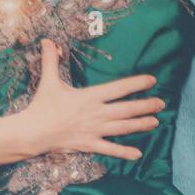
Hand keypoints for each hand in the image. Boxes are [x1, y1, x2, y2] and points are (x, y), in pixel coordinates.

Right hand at [20, 38, 163, 161]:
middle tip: (161, 103)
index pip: (120, 88)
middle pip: (127, 109)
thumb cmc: (41, 107)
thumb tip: (47, 40)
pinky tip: (137, 154)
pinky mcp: (88, 144)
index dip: (137, 83)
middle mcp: (97, 113)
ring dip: (140, 124)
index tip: (152, 80)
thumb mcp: (48, 82)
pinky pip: (109, 149)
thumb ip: (51, 60)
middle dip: (146, 106)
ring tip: (155, 122)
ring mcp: (94, 130)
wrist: (33, 132)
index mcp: (90, 96)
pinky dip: (123, 152)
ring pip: (122, 128)